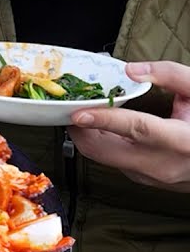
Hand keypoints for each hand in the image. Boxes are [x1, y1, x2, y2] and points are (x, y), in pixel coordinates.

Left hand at [69, 61, 189, 191]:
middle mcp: (162, 164)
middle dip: (80, 128)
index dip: (104, 119)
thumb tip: (132, 70)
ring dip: (89, 135)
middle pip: (104, 151)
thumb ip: (171, 76)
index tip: (78, 113)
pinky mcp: (145, 181)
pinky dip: (104, 143)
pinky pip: (114, 162)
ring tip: (87, 112)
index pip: (136, 129)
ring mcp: (152, 177)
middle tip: (73, 106)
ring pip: (104, 158)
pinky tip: (107, 128)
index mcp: (181, 141)